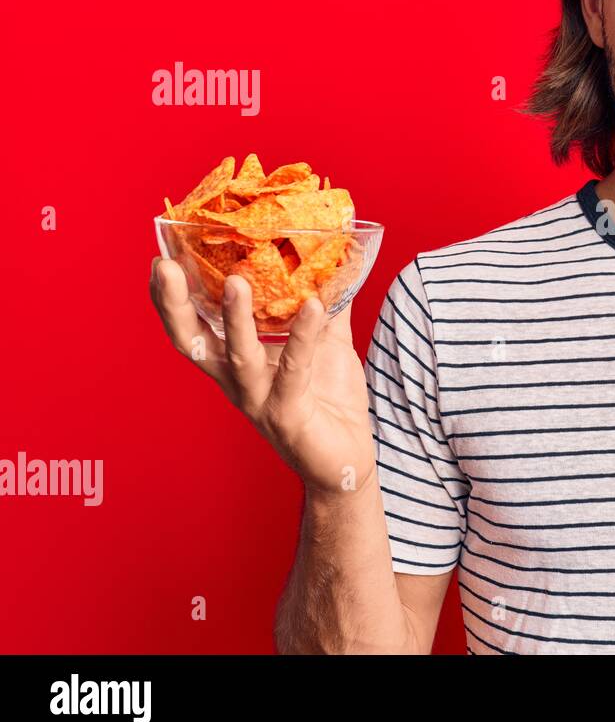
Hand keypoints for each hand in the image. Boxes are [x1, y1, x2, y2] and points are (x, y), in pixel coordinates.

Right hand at [150, 257, 374, 495]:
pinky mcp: (288, 415)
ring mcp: (259, 400)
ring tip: (237, 281)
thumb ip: (328, 305)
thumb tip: (336, 260)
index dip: (171, 298)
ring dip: (235, 319)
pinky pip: (293, 371)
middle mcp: (236, 382)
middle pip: (192, 342)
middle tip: (166, 266)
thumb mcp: (326, 343)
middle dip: (174, 305)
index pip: (192, 328)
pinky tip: (312, 307)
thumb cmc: (329, 400)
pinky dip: (302, 337)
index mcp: (234, 364)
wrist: (346, 462)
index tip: (160, 259)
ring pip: (238, 357)